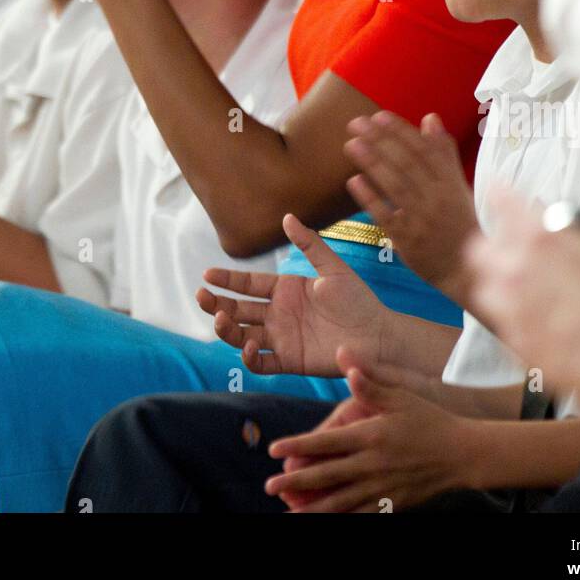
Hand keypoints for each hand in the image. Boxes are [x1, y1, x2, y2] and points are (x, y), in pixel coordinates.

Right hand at [196, 213, 390, 377]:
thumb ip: (309, 244)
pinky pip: (262, 363)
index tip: (207, 274)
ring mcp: (282, 338)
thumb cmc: (359, 300)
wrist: (377, 336)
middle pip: (239, 309)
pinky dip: (249, 358)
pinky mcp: (289, 361)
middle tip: (203, 297)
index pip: (248, 284)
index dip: (227, 280)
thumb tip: (287, 216)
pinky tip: (247, 346)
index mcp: (286, 289)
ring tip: (221, 319)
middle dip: (217, 303)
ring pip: (243, 335)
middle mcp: (279, 313)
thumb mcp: (333, 268)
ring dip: (227, 329)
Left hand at [265, 345, 473, 512]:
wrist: (462, 454)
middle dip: (296, 481)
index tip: (275, 450)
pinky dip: (340, 519)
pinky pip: (360, 515)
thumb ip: (368, 380)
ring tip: (288, 511)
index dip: (299, 446)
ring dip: (311, 507)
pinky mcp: (392, 504)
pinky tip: (324, 520)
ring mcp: (382, 488)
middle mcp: (372, 464)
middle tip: (269, 485)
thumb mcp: (399, 394)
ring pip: (340, 502)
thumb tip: (343, 356)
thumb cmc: (429, 420)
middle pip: (327, 475)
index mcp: (371, 435)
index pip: (327, 442)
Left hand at [344, 110, 476, 297]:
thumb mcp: (458, 186)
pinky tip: (353, 181)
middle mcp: (438, 199)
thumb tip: (430, 117)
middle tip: (355, 123)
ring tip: (351, 144)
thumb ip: (443, 153)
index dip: (400, 131)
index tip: (379, 116)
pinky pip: (386, 215)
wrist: (465, 270)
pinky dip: (369, 197)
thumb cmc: (458, 221)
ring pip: (395, 186)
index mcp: (451, 183)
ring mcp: (422, 220)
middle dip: (380, 140)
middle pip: (406, 164)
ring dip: (372, 162)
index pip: (424, 150)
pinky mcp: (408, 241)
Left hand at [464, 186, 579, 427]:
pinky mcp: (518, 344)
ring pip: (485, 288)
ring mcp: (513, 310)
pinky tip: (535, 321)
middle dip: (493, 245)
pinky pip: (503, 325)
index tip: (498, 190)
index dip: (500, 193)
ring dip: (498, 285)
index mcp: (541, 241)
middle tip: (511, 249)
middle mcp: (518, 272)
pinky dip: (515, 319)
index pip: (502, 201)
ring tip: (519, 288)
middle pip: (479, 248)